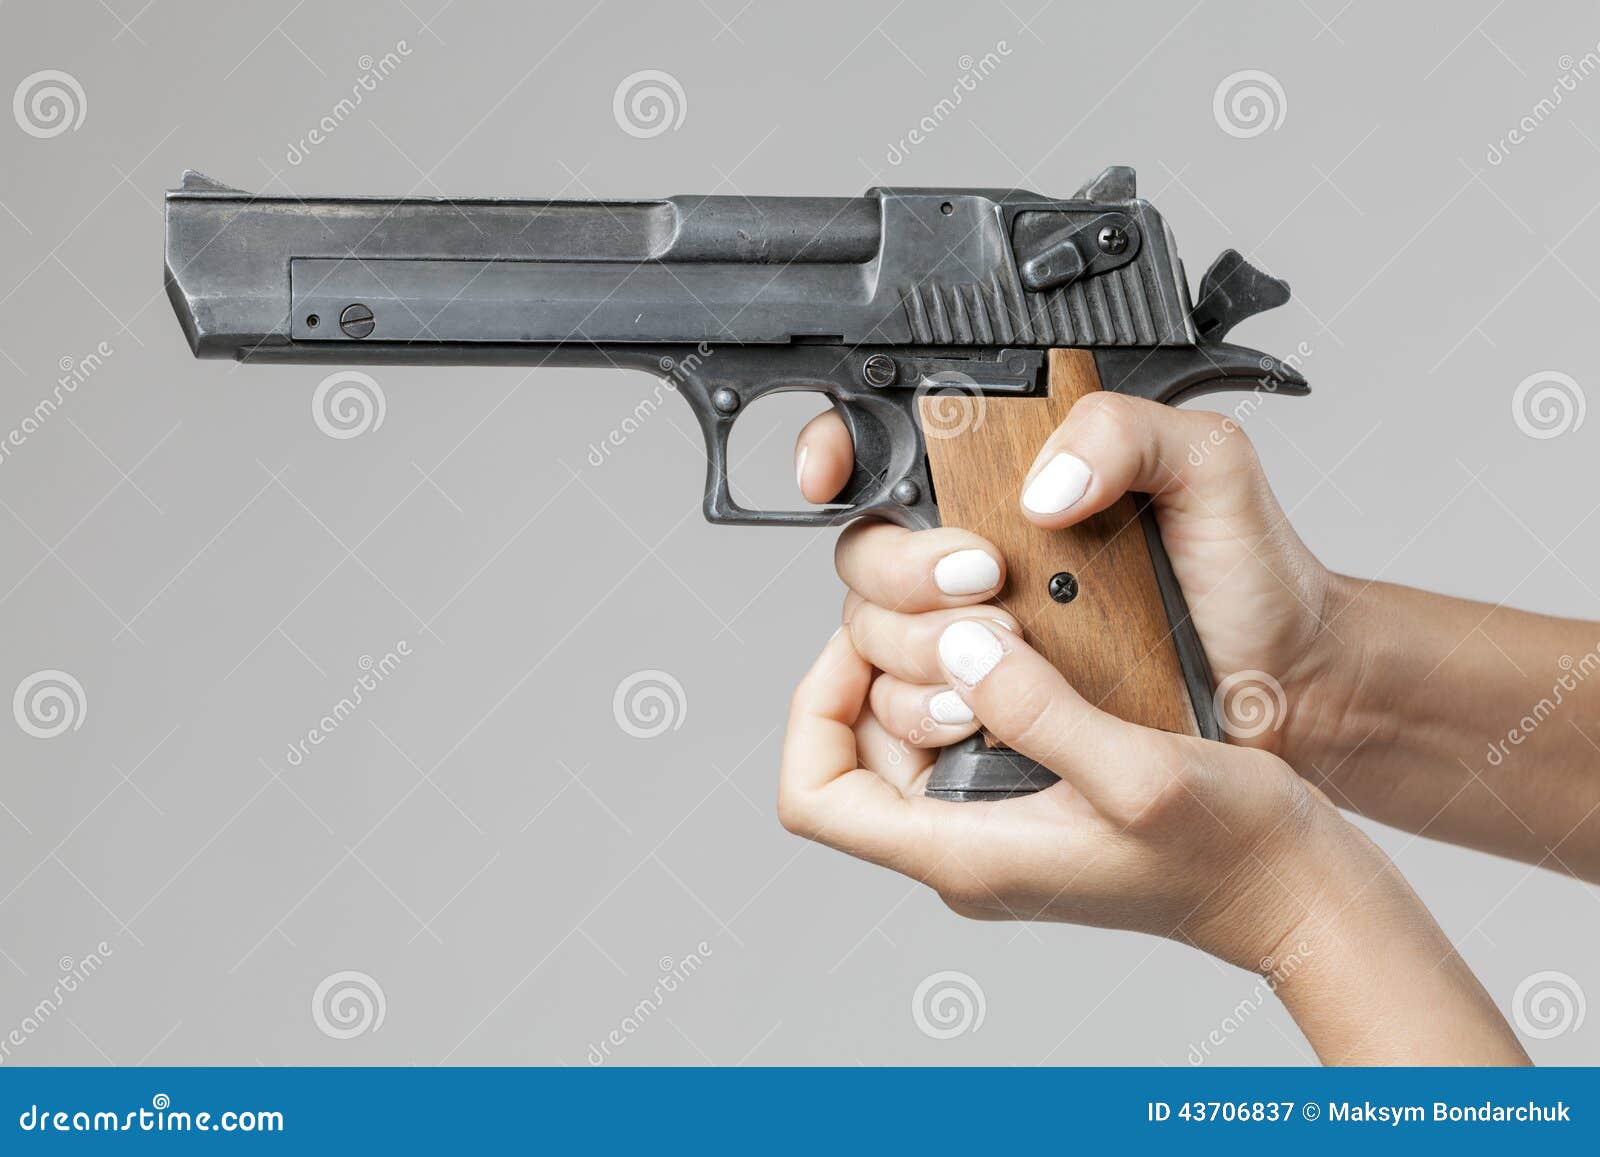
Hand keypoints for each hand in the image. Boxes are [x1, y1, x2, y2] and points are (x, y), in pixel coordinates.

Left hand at [779, 626, 1332, 969]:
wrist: (1291, 889)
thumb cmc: (1231, 850)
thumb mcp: (1138, 772)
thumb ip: (1039, 713)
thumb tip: (958, 651)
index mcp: (963, 853)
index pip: (814, 796)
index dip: (815, 710)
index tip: (869, 645)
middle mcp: (960, 847)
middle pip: (850, 749)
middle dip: (878, 667)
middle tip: (950, 618)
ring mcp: (989, 827)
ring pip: (898, 734)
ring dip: (926, 668)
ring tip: (991, 626)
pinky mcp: (1022, 804)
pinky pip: (953, 735)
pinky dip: (970, 682)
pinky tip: (1023, 650)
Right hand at [795, 393, 1352, 765]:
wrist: (1288, 685)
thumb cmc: (1249, 571)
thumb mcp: (1207, 465)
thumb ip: (1126, 431)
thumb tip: (1039, 488)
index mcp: (1009, 478)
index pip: (890, 450)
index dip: (836, 450)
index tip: (827, 474)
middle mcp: (974, 554)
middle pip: (863, 553)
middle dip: (903, 570)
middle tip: (986, 580)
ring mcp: (975, 635)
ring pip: (872, 634)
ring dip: (916, 644)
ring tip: (1004, 650)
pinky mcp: (984, 706)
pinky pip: (903, 708)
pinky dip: (923, 708)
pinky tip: (979, 709)